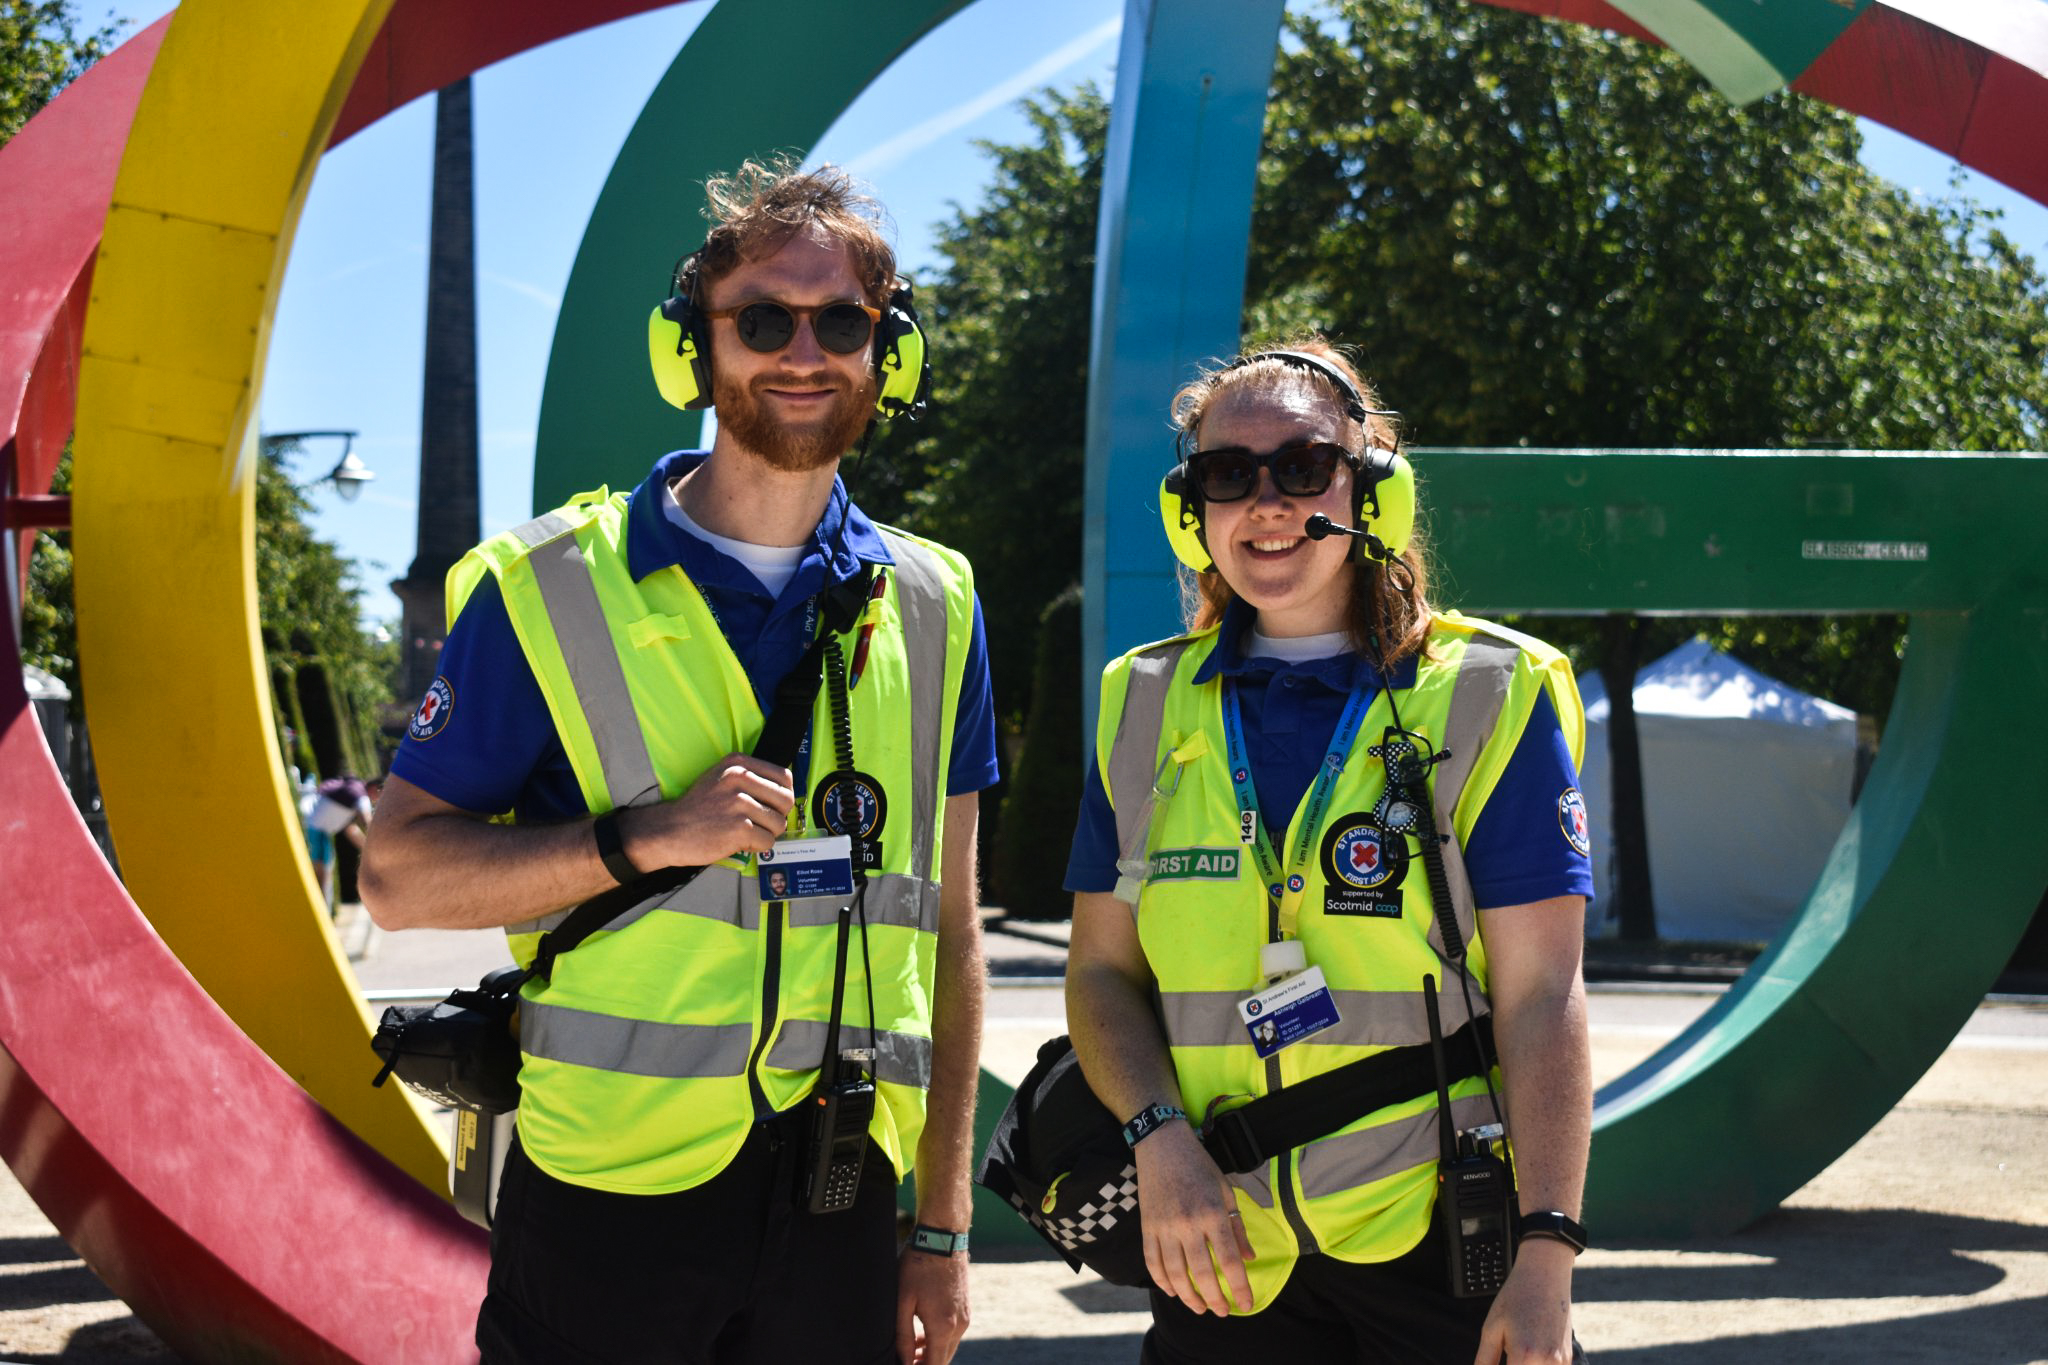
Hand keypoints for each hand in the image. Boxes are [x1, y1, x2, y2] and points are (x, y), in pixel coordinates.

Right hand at [619, 754, 795, 868]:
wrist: (669, 829)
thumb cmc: (697, 808)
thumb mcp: (720, 778)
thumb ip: (750, 778)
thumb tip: (784, 792)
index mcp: (738, 764)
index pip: (784, 777)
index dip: (783, 795)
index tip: (773, 805)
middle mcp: (740, 779)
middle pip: (786, 800)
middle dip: (777, 816)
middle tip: (760, 823)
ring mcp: (740, 804)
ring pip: (778, 824)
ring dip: (766, 833)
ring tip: (746, 833)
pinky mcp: (739, 828)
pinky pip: (768, 842)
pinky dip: (756, 847)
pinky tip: (739, 842)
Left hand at [896, 1244, 969, 1364]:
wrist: (942, 1239)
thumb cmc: (918, 1266)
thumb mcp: (903, 1301)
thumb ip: (903, 1336)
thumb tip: (904, 1361)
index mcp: (943, 1327)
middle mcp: (959, 1325)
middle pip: (943, 1360)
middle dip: (925, 1363)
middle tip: (905, 1360)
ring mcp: (965, 1316)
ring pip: (949, 1347)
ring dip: (931, 1352)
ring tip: (910, 1348)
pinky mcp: (965, 1308)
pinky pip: (954, 1334)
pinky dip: (939, 1339)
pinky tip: (921, 1332)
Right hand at [1134, 1122, 1254, 1315]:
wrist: (1162, 1145)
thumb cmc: (1199, 1165)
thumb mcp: (1225, 1191)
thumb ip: (1237, 1227)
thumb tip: (1249, 1259)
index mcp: (1212, 1214)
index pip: (1230, 1261)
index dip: (1239, 1287)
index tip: (1245, 1305)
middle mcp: (1188, 1224)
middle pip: (1202, 1273)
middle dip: (1214, 1298)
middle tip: (1221, 1312)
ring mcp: (1164, 1227)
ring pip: (1175, 1273)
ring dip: (1188, 1296)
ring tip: (1199, 1307)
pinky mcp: (1147, 1226)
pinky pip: (1152, 1261)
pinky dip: (1161, 1281)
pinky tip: (1173, 1291)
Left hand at [1474, 1238, 1574, 1363]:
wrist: (1545, 1275)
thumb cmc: (1516, 1298)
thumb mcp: (1492, 1328)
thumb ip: (1485, 1360)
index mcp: (1524, 1356)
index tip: (1498, 1361)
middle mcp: (1547, 1362)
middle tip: (1506, 1353)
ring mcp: (1560, 1362)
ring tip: (1518, 1349)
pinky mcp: (1568, 1358)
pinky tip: (1531, 1349)